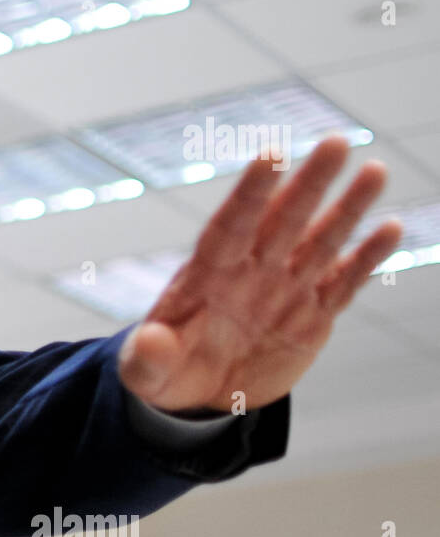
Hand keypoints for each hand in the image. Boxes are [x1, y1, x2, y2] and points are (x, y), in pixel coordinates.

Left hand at [117, 135, 403, 413]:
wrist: (199, 394)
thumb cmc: (165, 371)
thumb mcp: (147, 372)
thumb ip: (147, 357)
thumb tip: (147, 342)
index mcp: (207, 275)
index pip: (231, 226)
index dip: (251, 193)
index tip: (271, 155)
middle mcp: (250, 272)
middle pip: (283, 220)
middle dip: (309, 183)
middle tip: (335, 142)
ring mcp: (284, 290)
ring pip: (320, 242)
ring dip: (347, 209)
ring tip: (374, 170)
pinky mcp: (312, 316)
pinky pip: (343, 283)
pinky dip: (366, 259)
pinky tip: (390, 229)